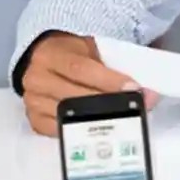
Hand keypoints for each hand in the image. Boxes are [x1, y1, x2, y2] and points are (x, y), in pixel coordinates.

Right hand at [21, 33, 159, 136]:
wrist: (44, 58)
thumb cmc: (73, 52)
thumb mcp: (91, 47)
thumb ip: (115, 64)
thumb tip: (147, 90)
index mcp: (51, 55)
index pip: (80, 69)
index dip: (108, 80)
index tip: (133, 88)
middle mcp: (37, 79)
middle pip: (75, 97)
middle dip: (109, 103)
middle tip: (136, 107)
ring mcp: (33, 102)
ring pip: (68, 117)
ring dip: (99, 120)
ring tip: (124, 120)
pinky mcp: (35, 120)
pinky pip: (60, 131)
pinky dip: (82, 130)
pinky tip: (101, 129)